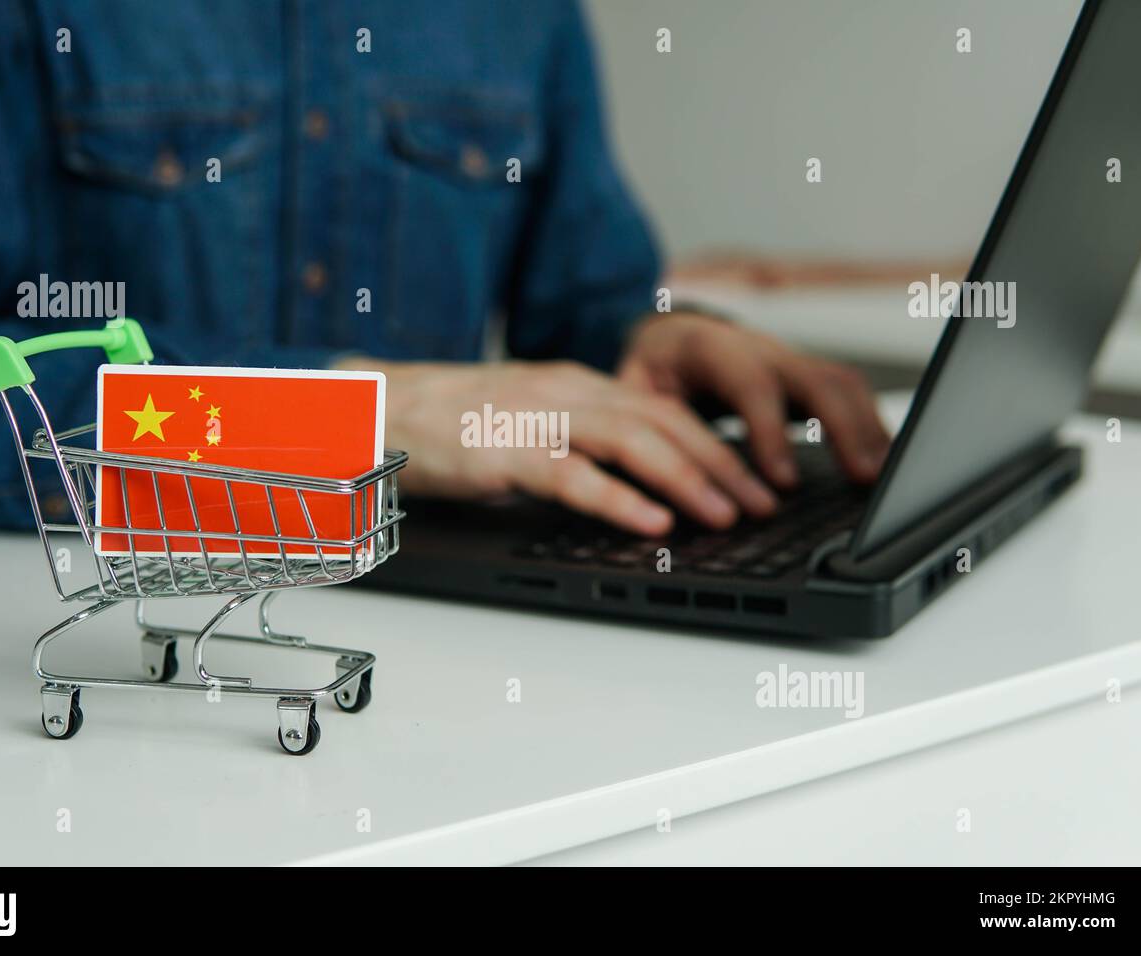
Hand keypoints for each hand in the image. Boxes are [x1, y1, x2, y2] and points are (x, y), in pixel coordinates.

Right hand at [345, 358, 780, 536]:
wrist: (380, 409)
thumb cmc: (453, 421)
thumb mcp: (529, 419)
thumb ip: (580, 438)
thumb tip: (637, 477)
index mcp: (576, 385)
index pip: (663, 408)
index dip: (715, 443)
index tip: (752, 478)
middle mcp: (566, 393)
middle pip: (662, 421)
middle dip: (720, 463)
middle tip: (761, 502)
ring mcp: (536, 419)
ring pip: (630, 441)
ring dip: (686, 479)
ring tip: (724, 515)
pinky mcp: (504, 452)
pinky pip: (573, 475)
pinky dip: (618, 498)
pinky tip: (651, 521)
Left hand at [618, 312, 890, 487]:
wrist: (665, 341)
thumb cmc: (648, 375)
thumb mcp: (632, 394)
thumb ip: (647, 426)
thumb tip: (662, 478)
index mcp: (709, 349)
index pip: (751, 384)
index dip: (771, 431)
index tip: (785, 481)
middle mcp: (758, 348)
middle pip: (815, 377)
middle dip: (844, 428)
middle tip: (861, 479)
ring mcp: (788, 359)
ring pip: (841, 383)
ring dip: (868, 429)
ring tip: (882, 479)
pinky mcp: (806, 377)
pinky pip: (849, 394)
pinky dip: (871, 427)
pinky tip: (883, 464)